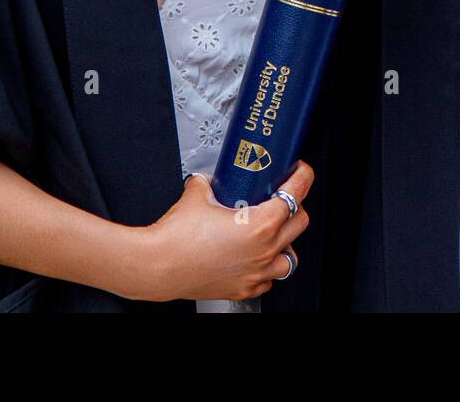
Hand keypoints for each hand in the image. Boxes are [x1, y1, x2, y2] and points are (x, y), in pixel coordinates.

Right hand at [120, 161, 312, 302]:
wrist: (157, 267)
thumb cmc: (177, 237)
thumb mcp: (197, 193)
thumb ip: (209, 182)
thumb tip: (210, 180)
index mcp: (260, 226)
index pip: (294, 195)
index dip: (302, 178)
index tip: (301, 172)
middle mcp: (263, 252)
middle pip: (300, 223)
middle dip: (296, 206)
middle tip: (284, 197)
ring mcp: (255, 273)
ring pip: (290, 258)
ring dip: (286, 242)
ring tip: (274, 232)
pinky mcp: (242, 289)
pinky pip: (268, 280)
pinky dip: (267, 268)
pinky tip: (256, 258)